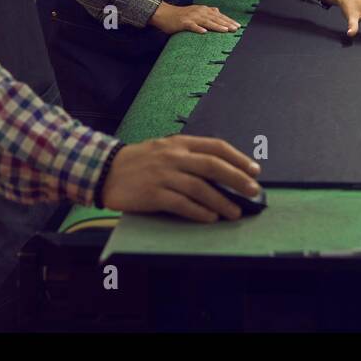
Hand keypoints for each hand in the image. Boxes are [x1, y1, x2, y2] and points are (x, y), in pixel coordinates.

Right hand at [100, 135, 261, 221]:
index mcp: (180, 143)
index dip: (238, 158)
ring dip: (221, 202)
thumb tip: (221, 170)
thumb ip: (189, 155)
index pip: (216, 147)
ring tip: (235, 212)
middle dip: (237, 179)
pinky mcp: (153, 194)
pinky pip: (181, 204)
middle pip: (212, 166)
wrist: (105, 170)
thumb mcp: (165, 148)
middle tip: (253, 191)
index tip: (255, 170)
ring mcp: (163, 175)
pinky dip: (199, 212)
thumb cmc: (140, 161)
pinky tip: (210, 218)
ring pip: (200, 188)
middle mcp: (174, 157)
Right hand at [149, 2, 239, 35]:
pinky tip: (204, 32)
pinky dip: (198, 29)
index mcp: (203, 10)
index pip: (219, 16)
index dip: (229, 20)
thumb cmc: (181, 15)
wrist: (164, 14)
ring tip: (225, 30)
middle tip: (236, 28)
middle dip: (227, 23)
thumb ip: (207, 11)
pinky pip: (192, 26)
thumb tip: (217, 11)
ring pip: (206, 22)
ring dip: (216, 26)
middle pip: (215, 18)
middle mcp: (199, 12)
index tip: (238, 26)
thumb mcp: (196, 11)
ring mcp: (191, 17)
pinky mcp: (183, 22)